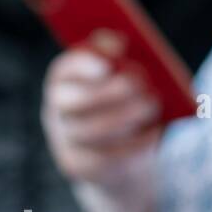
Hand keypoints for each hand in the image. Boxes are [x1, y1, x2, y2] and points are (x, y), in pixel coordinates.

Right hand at [42, 49, 159, 211]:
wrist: (113, 160)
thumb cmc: (119, 105)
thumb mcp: (115, 77)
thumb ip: (113, 55)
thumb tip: (117, 44)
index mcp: (62, 83)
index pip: (65, 71)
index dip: (85, 64)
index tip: (109, 63)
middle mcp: (57, 112)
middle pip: (76, 101)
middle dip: (111, 90)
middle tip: (141, 84)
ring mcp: (65, 143)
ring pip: (93, 129)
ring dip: (127, 114)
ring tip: (151, 105)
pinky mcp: (81, 167)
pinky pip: (108, 156)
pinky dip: (136, 143)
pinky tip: (154, 133)